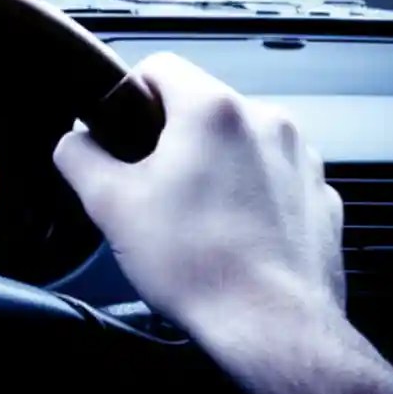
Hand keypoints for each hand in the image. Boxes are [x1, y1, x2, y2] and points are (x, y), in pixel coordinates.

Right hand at [53, 52, 343, 331]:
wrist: (271, 327)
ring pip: (238, 143)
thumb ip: (78, 157)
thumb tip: (73, 142)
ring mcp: (301, 159)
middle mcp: (266, 122)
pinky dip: (248, 196)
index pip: (160, 66)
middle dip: (171, 140)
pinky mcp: (318, 196)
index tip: (121, 132)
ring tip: (191, 219)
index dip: (129, 95)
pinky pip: (272, 178)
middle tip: (149, 190)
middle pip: (201, 106)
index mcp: (212, 111)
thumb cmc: (198, 266)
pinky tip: (228, 235)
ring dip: (212, 167)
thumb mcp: (109, 205)